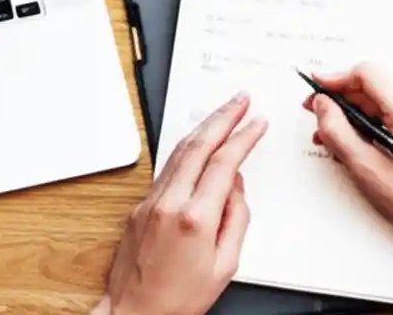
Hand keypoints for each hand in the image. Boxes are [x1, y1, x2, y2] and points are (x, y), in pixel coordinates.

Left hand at [95, 94, 267, 314]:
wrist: (135, 312)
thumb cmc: (180, 298)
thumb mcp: (226, 265)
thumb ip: (236, 219)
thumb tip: (237, 187)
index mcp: (195, 218)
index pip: (224, 163)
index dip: (243, 137)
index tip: (257, 123)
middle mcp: (169, 203)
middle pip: (199, 145)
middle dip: (223, 117)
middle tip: (241, 100)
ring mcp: (150, 202)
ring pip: (178, 152)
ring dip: (203, 127)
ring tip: (222, 112)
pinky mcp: (138, 206)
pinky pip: (166, 169)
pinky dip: (184, 149)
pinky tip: (196, 142)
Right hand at [303, 65, 392, 251]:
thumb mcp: (362, 164)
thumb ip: (336, 128)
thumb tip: (321, 104)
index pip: (366, 74)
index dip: (335, 79)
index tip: (314, 88)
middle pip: (369, 83)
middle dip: (339, 98)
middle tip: (315, 112)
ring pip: (375, 94)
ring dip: (349, 110)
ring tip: (329, 133)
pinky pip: (385, 107)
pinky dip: (364, 118)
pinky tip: (348, 138)